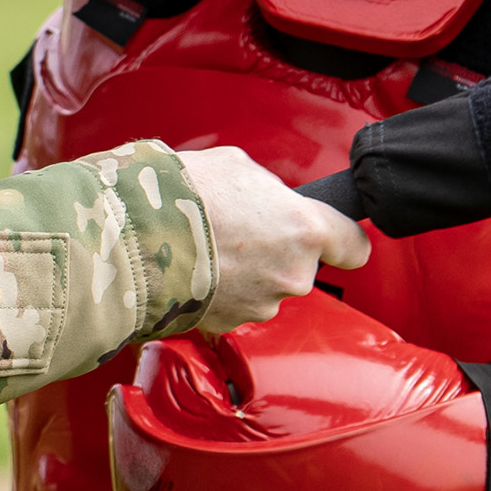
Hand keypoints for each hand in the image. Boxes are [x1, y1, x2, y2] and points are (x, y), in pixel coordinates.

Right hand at [177, 143, 369, 331]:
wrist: (136, 236)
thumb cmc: (185, 194)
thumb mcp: (237, 166)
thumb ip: (268, 189)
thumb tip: (268, 199)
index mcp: (305, 229)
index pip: (354, 247)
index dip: (342, 242)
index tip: (332, 239)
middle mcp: (293, 274)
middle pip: (301, 266)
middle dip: (275, 251)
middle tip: (237, 229)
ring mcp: (262, 304)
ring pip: (266, 288)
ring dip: (246, 273)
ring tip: (208, 248)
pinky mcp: (229, 324)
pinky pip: (235, 305)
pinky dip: (219, 292)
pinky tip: (196, 270)